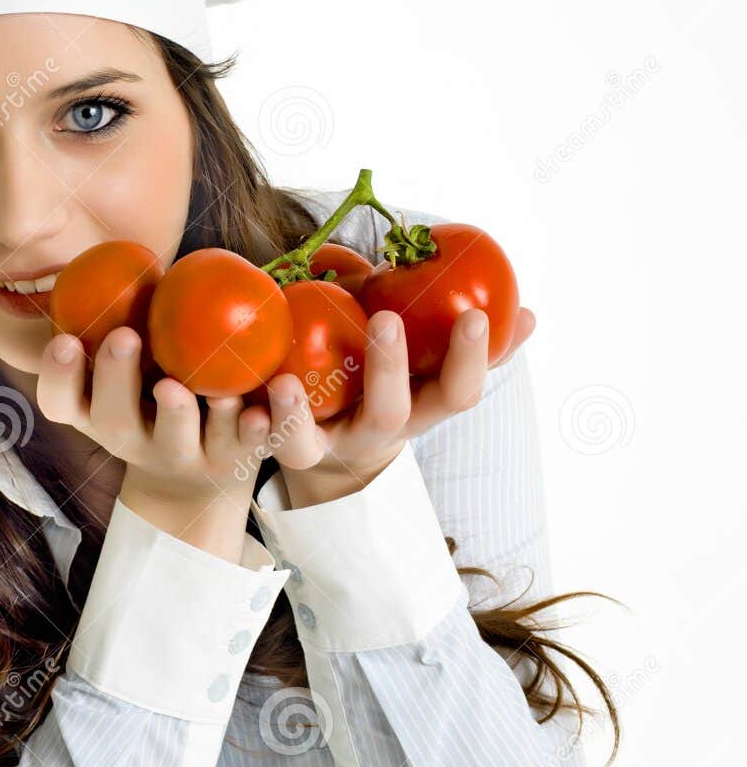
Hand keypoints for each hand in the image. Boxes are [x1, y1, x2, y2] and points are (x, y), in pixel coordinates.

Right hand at [36, 326, 273, 510]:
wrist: (197, 476)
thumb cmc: (153, 398)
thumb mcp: (129, 370)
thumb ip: (122, 324)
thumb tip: (119, 253)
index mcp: (99, 415)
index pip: (62, 402)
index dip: (56, 376)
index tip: (61, 339)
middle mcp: (133, 441)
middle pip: (115, 420)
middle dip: (115, 379)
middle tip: (124, 337)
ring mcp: (180, 457)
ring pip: (174, 442)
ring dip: (176, 413)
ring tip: (178, 385)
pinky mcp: (229, 464)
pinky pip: (242, 449)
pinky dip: (250, 430)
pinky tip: (255, 411)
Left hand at [260, 305, 537, 505]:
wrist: (337, 454)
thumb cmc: (390, 384)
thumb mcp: (430, 366)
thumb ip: (473, 343)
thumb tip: (529, 311)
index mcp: (420, 408)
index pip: (458, 392)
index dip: (470, 360)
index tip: (474, 316)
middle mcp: (374, 433)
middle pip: (391, 413)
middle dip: (392, 369)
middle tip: (388, 320)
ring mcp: (322, 447)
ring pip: (307, 445)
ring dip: (293, 416)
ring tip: (281, 383)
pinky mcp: (276, 449)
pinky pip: (257, 442)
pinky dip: (246, 423)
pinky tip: (237, 398)